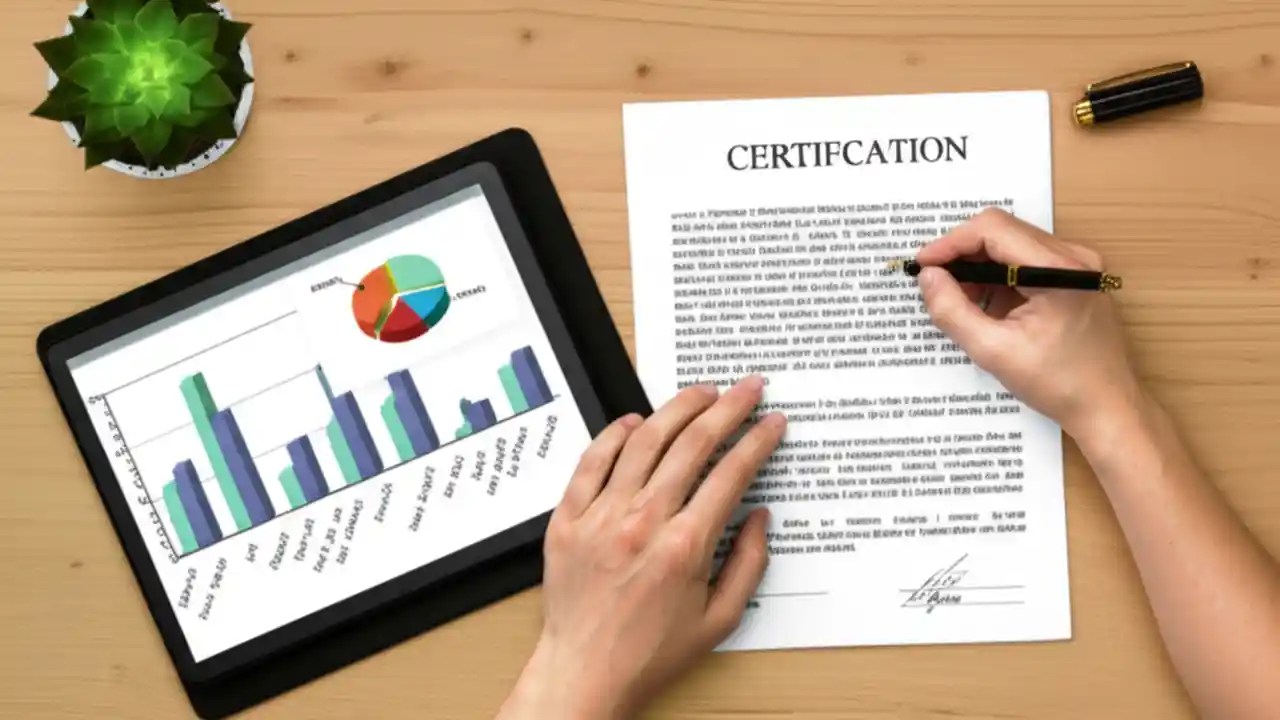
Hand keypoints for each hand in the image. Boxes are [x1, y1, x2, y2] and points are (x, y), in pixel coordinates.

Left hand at [497, 377, 785, 719]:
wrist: (584, 672)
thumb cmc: (650, 653)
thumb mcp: (719, 620)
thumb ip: (749, 565)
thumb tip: (762, 518)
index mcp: (685, 547)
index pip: (731, 473)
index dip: (758, 440)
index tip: (772, 422)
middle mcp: (643, 522)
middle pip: (694, 443)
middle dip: (728, 408)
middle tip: (747, 388)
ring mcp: (602, 516)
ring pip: (644, 441)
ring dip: (678, 408)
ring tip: (701, 393)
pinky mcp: (568, 519)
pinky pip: (592, 461)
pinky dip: (616, 434)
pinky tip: (637, 421)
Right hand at [915, 208, 1143, 443]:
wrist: (1109, 407)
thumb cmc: (1059, 384)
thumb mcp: (994, 351)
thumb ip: (953, 311)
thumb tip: (928, 278)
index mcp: (1057, 269)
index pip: (993, 229)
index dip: (951, 242)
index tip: (923, 266)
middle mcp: (1073, 256)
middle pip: (1003, 231)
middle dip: (963, 254)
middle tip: (936, 285)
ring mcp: (1079, 264)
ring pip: (1013, 244)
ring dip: (980, 266)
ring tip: (960, 301)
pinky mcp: (1077, 277)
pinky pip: (1027, 261)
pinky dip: (1000, 276)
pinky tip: (987, 305)